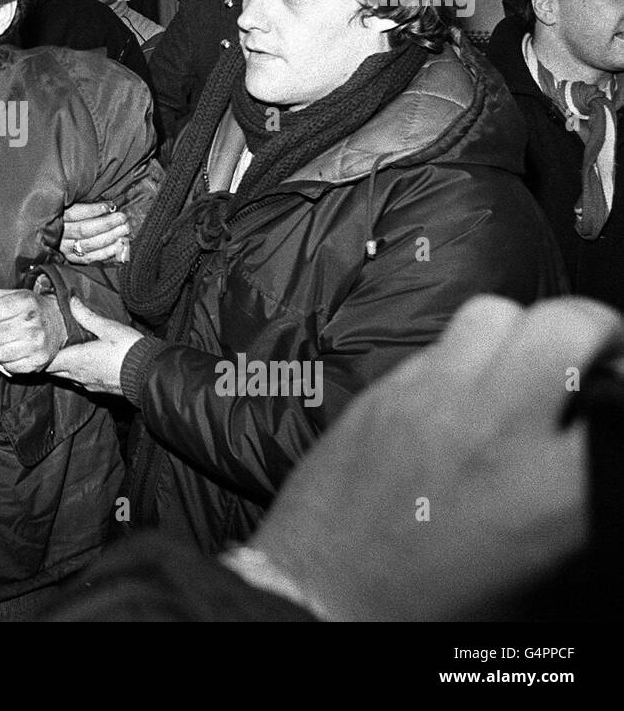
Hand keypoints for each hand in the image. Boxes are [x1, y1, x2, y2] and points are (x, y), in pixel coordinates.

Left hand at [0, 288, 64, 373]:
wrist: (58, 323)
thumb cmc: (28, 308)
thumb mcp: (8, 297)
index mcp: (26, 301)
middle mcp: (33, 323)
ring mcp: (37, 344)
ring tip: (2, 342)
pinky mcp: (38, 362)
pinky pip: (8, 367)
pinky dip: (4, 361)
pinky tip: (11, 351)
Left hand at [45, 296, 143, 396]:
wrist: (149, 373)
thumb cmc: (128, 350)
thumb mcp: (107, 327)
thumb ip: (86, 315)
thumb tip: (71, 300)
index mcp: (76, 360)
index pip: (46, 362)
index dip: (40, 354)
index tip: (38, 344)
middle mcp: (78, 375)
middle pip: (54, 371)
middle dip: (50, 359)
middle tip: (49, 345)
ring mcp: (88, 384)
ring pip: (67, 377)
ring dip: (64, 366)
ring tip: (66, 351)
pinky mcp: (99, 389)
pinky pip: (81, 381)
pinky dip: (77, 372)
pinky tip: (86, 362)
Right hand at [62, 201, 129, 264]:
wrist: (50, 234)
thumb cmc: (66, 212)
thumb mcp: (68, 204)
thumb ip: (83, 203)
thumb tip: (108, 204)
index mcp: (57, 217)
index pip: (75, 213)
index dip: (94, 210)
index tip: (110, 206)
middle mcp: (59, 234)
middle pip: (84, 230)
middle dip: (106, 224)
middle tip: (122, 218)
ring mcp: (65, 248)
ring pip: (88, 244)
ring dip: (109, 237)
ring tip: (124, 230)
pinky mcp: (71, 258)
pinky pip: (90, 258)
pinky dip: (106, 253)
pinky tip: (119, 246)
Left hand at [250, 295, 615, 620]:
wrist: (328, 602)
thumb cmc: (437, 609)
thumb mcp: (541, 571)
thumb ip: (577, 495)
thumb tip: (592, 444)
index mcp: (551, 489)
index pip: (621, 401)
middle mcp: (493, 430)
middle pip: (566, 322)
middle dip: (595, 327)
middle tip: (596, 352)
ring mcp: (430, 402)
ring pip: (492, 313)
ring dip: (519, 331)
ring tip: (523, 362)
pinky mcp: (380, 395)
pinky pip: (435, 347)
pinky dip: (460, 358)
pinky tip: (462, 392)